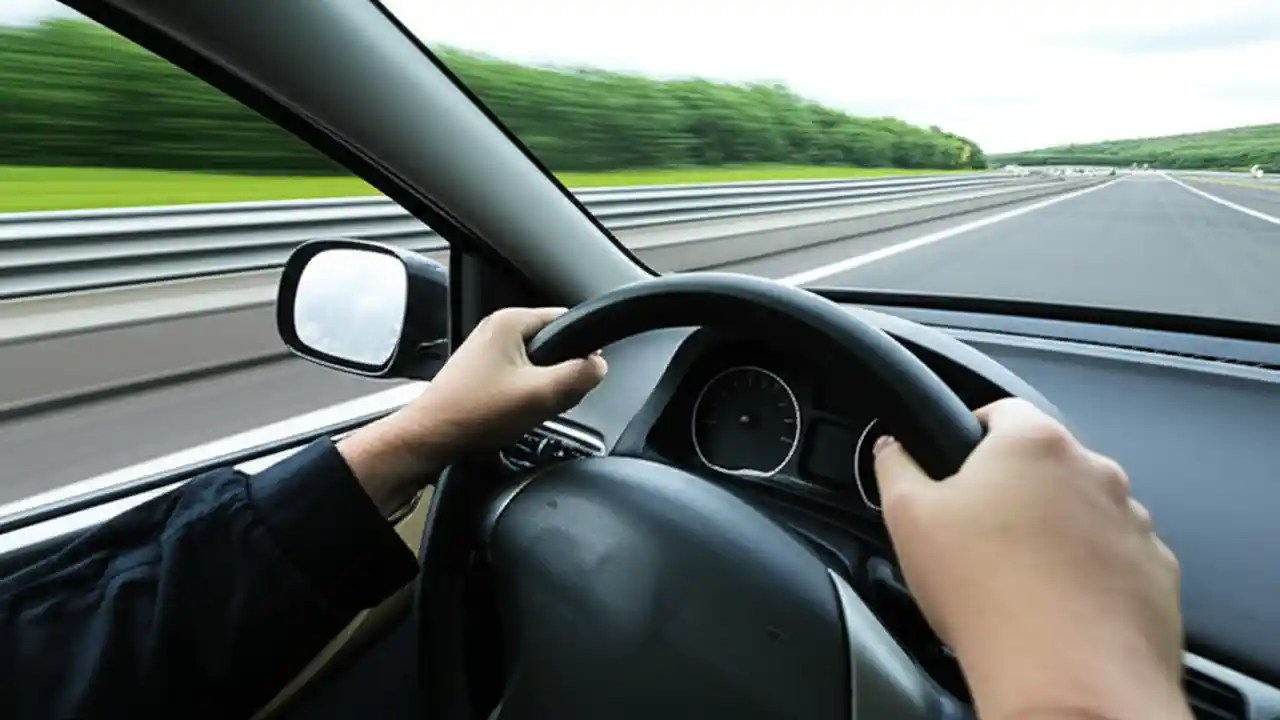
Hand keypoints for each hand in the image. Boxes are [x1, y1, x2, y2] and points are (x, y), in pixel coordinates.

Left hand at [338, 307, 605, 513]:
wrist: (430, 439)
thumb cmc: (477, 414)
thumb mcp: (541, 395)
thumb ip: (580, 375)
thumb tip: (599, 365)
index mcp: (511, 321)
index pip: (567, 321)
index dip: (582, 350)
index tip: (579, 379)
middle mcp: (496, 328)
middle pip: (553, 345)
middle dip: (560, 374)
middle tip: (550, 400)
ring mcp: (486, 350)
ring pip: (537, 364)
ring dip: (542, 388)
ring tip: (529, 409)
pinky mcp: (480, 372)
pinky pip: (518, 377)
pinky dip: (524, 395)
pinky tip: (515, 414)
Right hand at [874, 398, 1188, 719]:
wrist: (1065, 679)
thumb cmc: (986, 594)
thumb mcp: (907, 517)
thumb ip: (895, 466)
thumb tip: (892, 449)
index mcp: (1033, 443)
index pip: (1000, 410)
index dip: (970, 437)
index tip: (955, 469)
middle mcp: (1095, 471)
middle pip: (1045, 465)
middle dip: (1013, 493)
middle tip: (977, 536)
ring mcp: (1134, 522)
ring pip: (1083, 513)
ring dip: (1055, 534)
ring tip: (1017, 581)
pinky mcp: (1155, 571)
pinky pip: (1116, 560)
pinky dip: (1090, 575)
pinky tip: (1056, 607)